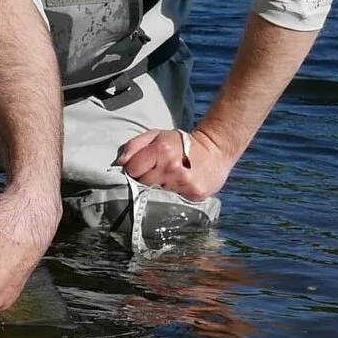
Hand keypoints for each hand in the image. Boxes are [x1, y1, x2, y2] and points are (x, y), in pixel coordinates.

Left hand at [114, 124, 237, 200]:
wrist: (215, 150)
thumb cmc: (181, 143)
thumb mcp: (157, 135)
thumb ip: (135, 145)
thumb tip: (121, 163)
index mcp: (161, 149)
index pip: (132, 169)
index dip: (134, 169)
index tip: (142, 167)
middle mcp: (171, 167)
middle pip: (142, 184)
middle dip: (145, 180)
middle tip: (156, 174)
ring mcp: (183, 183)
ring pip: (156, 196)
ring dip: (158, 191)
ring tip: (167, 181)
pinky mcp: (194, 195)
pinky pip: (172, 203)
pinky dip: (171, 198)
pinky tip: (177, 189)